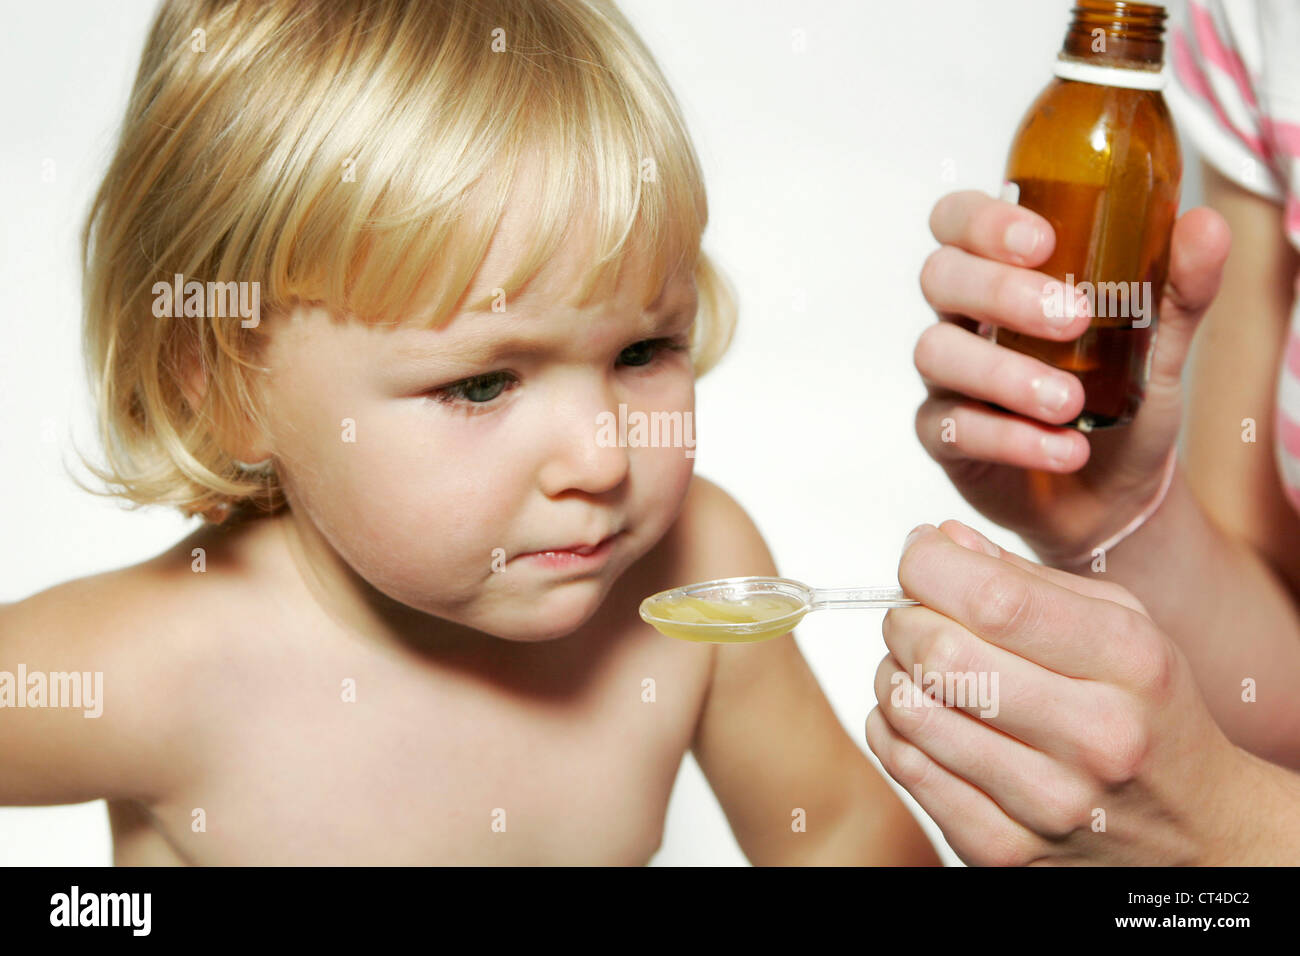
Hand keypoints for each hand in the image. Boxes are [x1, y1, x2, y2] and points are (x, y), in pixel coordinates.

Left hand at [865, 519, 1265, 864]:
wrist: (1197, 833)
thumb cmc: (1148, 713)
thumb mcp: (1122, 626)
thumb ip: (1026, 579)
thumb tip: (940, 541)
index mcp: (1128, 662)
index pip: (993, 599)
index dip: (928, 566)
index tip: (920, 558)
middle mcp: (1093, 735)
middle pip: (940, 654)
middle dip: (905, 618)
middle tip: (915, 615)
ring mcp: (1047, 802)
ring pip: (909, 711)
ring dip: (893, 673)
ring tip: (919, 667)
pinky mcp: (1003, 850)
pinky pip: (904, 768)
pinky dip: (893, 729)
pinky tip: (926, 717)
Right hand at [914, 192, 1230, 564]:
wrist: (1115, 493)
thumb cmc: (1121, 401)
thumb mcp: (1161, 343)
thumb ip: (1179, 288)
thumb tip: (1205, 227)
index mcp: (1003, 272)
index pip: (960, 220)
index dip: (983, 220)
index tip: (1042, 240)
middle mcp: (964, 317)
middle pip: (941, 276)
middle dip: (1000, 291)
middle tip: (1073, 317)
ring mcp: (948, 377)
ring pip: (936, 352)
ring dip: (1004, 373)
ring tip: (1070, 403)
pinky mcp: (944, 437)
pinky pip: (950, 428)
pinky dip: (1009, 439)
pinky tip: (1064, 449)